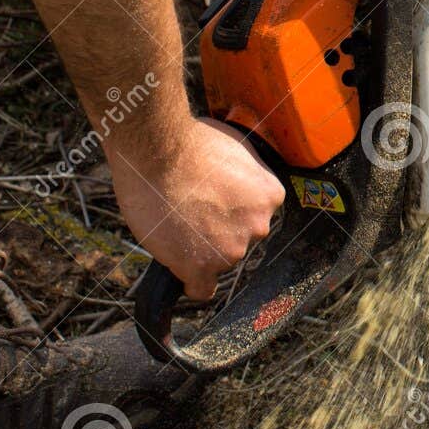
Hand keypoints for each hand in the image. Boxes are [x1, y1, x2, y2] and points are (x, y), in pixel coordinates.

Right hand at [110, 117, 284, 299]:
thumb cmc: (190, 140)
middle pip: (239, 240)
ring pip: (218, 260)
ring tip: (175, 222)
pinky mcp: (201, 266)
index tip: (214, 204)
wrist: (158, 150)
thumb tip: (240, 182)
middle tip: (190, 209)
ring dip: (200, 248)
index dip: (231, 211)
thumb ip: (246, 174)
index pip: (255, 216)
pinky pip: (201, 288)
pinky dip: (192, 283)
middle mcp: (259, 226)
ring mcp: (231, 249)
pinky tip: (183, 271)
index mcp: (270, 197)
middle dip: (218, 229)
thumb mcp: (237, 148)